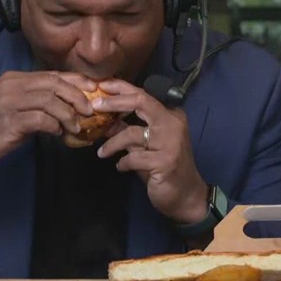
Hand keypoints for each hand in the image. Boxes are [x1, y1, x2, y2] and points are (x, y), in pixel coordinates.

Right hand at [0, 71, 96, 170]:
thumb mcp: (13, 107)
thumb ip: (36, 101)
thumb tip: (69, 105)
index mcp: (15, 79)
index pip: (53, 74)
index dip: (77, 81)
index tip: (94, 90)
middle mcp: (12, 86)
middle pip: (55, 83)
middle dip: (78, 96)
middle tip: (90, 110)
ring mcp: (9, 103)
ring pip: (50, 100)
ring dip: (68, 114)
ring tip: (76, 127)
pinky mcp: (8, 122)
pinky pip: (41, 120)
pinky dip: (54, 126)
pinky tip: (57, 133)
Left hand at [90, 80, 208, 223]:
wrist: (186, 195)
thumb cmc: (164, 168)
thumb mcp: (144, 145)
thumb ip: (128, 130)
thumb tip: (104, 118)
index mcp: (170, 115)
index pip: (143, 95)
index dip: (120, 88)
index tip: (100, 85)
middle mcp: (173, 124)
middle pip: (140, 102)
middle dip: (114, 102)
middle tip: (94, 106)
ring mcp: (170, 142)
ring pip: (132, 133)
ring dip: (112, 144)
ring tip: (101, 153)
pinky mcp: (165, 161)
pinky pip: (134, 158)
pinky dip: (123, 163)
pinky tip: (120, 167)